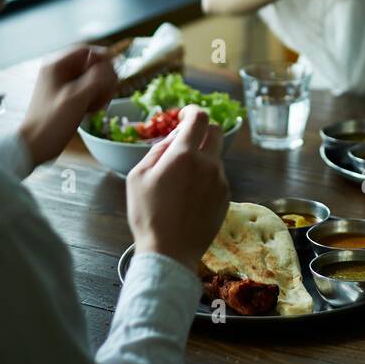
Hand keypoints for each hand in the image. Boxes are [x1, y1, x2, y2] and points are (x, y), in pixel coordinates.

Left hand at [19, 45, 116, 168]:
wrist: (34, 146)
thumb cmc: (52, 121)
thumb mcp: (76, 98)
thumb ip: (96, 79)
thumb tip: (112, 67)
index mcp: (56, 65)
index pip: (87, 50)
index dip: (104, 59)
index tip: (115, 74)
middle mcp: (60, 71)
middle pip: (92, 64)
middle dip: (103, 79)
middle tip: (105, 96)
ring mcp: (64, 84)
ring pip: (93, 78)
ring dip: (101, 90)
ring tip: (96, 107)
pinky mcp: (68, 97)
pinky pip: (89, 90)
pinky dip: (94, 98)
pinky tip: (92, 111)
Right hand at [127, 106, 229, 272]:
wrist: (170, 252)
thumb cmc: (148, 215)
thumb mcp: (138, 177)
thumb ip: (158, 149)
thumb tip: (174, 137)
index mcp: (185, 155)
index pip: (199, 117)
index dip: (191, 111)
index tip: (184, 115)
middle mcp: (208, 164)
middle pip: (215, 131)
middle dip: (201, 130)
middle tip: (185, 141)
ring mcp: (220, 181)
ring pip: (216, 156)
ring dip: (202, 156)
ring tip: (181, 179)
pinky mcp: (226, 197)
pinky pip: (218, 176)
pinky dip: (207, 176)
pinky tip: (190, 195)